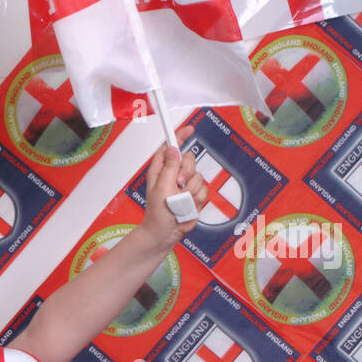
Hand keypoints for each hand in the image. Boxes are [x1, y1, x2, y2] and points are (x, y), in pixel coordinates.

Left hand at [140, 124, 205, 245]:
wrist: (166, 233)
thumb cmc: (158, 214)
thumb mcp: (161, 188)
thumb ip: (169, 168)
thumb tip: (173, 149)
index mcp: (160, 171)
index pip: (171, 148)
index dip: (180, 137)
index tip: (190, 129)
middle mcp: (173, 175)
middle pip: (189, 159)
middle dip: (186, 172)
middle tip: (178, 185)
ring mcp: (185, 186)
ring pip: (199, 176)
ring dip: (190, 191)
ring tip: (180, 202)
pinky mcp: (195, 195)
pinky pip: (204, 190)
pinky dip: (197, 200)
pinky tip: (187, 207)